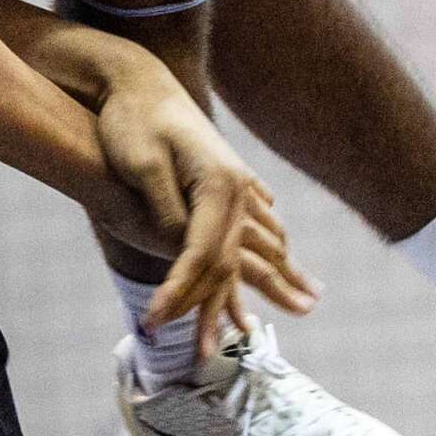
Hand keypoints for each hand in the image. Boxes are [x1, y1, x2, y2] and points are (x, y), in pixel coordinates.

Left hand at [91, 71, 316, 346]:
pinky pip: (249, 221)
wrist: (136, 81)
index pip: (202, 255)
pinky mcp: (224, 175)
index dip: (178, 292)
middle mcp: (234, 186)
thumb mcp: (141, 164)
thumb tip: (179, 250)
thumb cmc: (130, 121)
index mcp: (217, 183)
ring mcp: (233, 180)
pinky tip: (281, 246)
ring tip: (306, 303)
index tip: (153, 321)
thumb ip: (165, 211)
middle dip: (219, 308)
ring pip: (251, 243)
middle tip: (205, 354)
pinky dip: (265, 243)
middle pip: (229, 260)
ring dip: (272, 278)